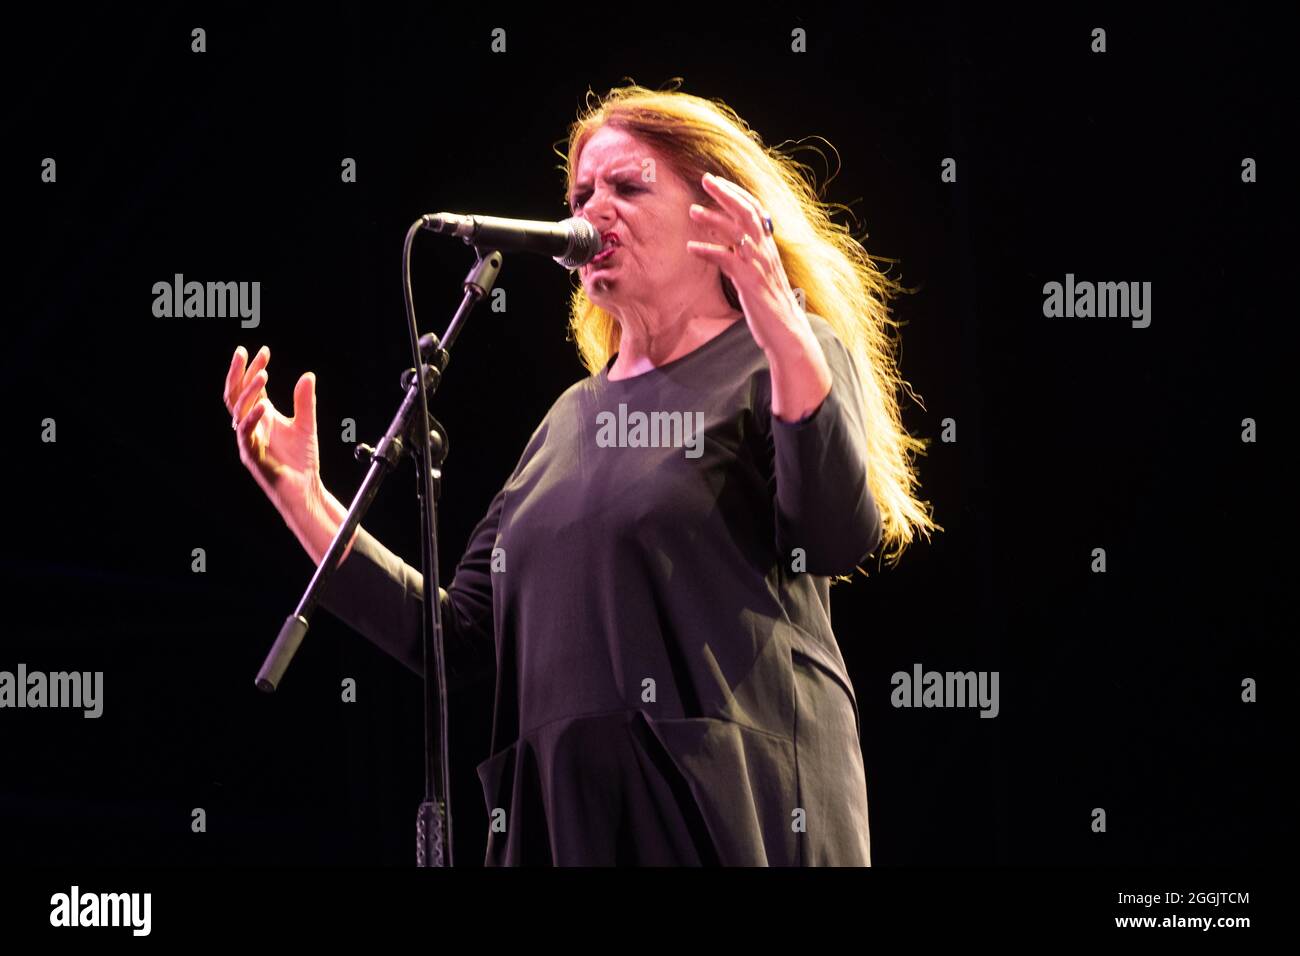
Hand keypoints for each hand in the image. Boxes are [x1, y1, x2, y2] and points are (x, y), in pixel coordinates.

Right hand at [223, 345, 322, 515]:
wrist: (304, 489)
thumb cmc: (301, 460)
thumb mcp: (306, 425)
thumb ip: (305, 401)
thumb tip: (308, 375)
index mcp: (260, 417)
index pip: (251, 388)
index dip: (254, 369)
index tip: (264, 351)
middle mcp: (251, 426)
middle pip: (236, 395)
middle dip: (238, 373)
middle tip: (243, 352)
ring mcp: (248, 440)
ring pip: (239, 411)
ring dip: (249, 391)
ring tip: (263, 373)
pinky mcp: (252, 456)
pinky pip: (247, 434)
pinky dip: (253, 418)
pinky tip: (264, 405)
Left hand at [687, 174, 832, 419]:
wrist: (787, 333)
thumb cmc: (771, 307)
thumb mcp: (761, 276)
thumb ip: (748, 259)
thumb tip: (732, 246)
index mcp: (768, 248)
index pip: (755, 211)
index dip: (736, 194)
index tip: (717, 182)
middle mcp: (765, 251)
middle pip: (747, 213)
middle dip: (725, 194)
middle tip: (706, 180)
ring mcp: (759, 265)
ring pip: (737, 232)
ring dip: (713, 219)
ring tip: (692, 211)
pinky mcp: (750, 282)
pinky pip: (727, 260)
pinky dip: (708, 250)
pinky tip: (692, 248)